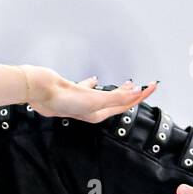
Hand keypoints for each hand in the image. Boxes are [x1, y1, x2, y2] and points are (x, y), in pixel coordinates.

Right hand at [24, 69, 156, 119]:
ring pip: (105, 96)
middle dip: (132, 94)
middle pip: (118, 102)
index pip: (126, 104)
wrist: (40, 91)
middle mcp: (91, 109)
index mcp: (98, 113)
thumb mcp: (94, 100)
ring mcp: (82, 101)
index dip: (141, 95)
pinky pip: (88, 89)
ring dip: (117, 91)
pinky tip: (94, 80)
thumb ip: (116, 97)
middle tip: (145, 85)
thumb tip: (136, 92)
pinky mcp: (73, 92)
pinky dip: (94, 84)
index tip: (153, 86)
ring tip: (125, 84)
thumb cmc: (62, 100)